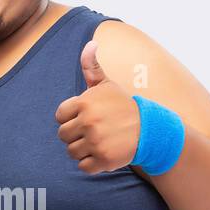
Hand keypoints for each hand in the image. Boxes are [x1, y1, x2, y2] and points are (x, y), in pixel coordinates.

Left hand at [54, 39, 141, 173]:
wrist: (149, 130)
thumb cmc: (123, 107)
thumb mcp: (107, 85)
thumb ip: (92, 67)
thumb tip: (90, 43)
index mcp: (85, 102)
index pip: (59, 116)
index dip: (71, 118)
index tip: (87, 118)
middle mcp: (89, 121)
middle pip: (63, 135)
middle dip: (76, 135)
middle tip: (94, 132)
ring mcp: (96, 141)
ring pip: (71, 152)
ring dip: (83, 150)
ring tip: (100, 142)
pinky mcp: (103, 160)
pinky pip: (83, 167)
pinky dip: (91, 164)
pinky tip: (104, 153)